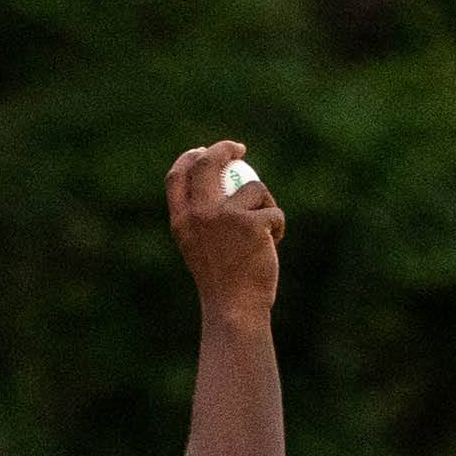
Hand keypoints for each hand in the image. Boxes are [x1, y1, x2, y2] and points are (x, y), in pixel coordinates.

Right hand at [165, 140, 282, 313]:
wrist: (235, 306)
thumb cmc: (221, 280)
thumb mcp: (199, 246)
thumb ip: (201, 218)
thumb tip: (216, 181)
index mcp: (181, 221)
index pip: (177, 177)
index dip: (188, 158)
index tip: (200, 151)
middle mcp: (199, 214)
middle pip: (208, 163)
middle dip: (223, 149)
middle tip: (238, 150)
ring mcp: (224, 216)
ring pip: (254, 188)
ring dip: (265, 204)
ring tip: (264, 233)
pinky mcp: (252, 222)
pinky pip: (273, 210)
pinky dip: (277, 226)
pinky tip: (271, 246)